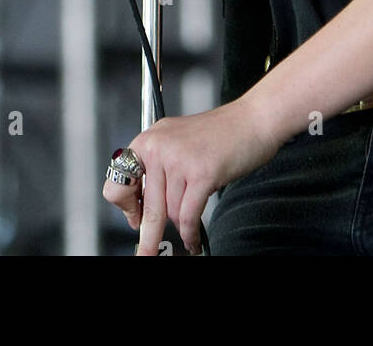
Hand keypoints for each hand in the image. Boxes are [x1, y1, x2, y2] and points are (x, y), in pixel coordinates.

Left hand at [101, 97, 283, 255]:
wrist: (254, 119)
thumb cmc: (221, 132)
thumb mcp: (178, 142)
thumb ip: (158, 169)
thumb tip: (141, 206)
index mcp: (150, 139)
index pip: (119, 179)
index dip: (127, 205)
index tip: (135, 217)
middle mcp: (160, 147)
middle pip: (147, 206)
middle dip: (148, 237)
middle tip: (144, 254)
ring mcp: (179, 160)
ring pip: (171, 212)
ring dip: (182, 223)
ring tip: (191, 222)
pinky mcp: (201, 174)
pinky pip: (188, 217)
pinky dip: (190, 233)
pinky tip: (193, 238)